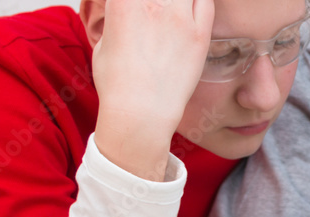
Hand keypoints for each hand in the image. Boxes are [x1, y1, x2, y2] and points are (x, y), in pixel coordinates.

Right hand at [91, 0, 214, 178]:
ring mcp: (179, 18)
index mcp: (123, 1)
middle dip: (156, 0)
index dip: (135, 0)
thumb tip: (123, 14)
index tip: (139, 8)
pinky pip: (206, 2)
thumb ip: (118, 19)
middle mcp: (152, 3)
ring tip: (173, 14)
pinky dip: (198, 0)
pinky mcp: (200, 35)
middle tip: (156, 14)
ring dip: (177, 1)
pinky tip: (191, 7)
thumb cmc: (117, 83)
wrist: (141, 113)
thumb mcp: (103, 42)